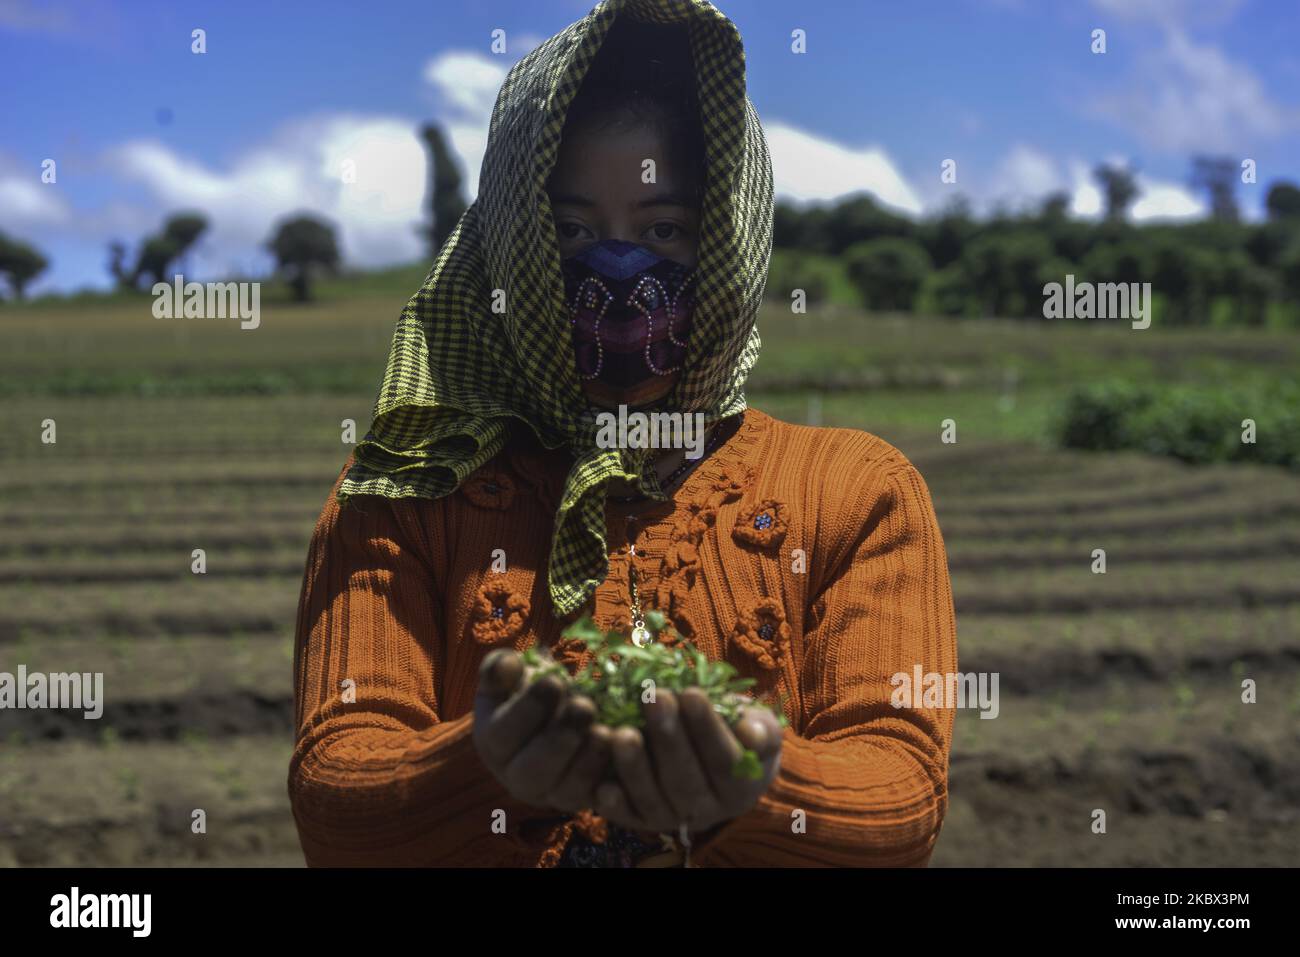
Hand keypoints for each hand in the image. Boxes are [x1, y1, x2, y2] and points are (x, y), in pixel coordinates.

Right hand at [472, 649, 613, 813]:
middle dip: (559, 740)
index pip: (502, 734)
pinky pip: (595, 799)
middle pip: (531, 772)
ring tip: (605, 731)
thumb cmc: (533, 689)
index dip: (528, 709)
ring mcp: (551, 794)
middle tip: (584, 708)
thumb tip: (506, 665)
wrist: (562, 712)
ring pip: (565, 792)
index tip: (554, 681)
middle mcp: (516, 777)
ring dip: (587, 763)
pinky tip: (620, 751)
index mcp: (493, 742)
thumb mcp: (511, 673)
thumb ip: (502, 668)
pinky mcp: (583, 800)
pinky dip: (610, 777)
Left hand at [593, 687, 782, 835]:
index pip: (723, 759)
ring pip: (653, 799)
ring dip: (635, 768)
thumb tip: (752, 734)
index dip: (707, 728)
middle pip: (685, 780)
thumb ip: (763, 731)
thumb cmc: (737, 732)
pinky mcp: (642, 820)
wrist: (719, 757)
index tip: (691, 692)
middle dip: (668, 738)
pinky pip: (628, 816)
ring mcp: (672, 818)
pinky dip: (614, 804)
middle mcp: (706, 810)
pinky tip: (602, 784)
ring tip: (622, 732)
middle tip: (654, 698)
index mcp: (740, 788)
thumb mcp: (760, 727)